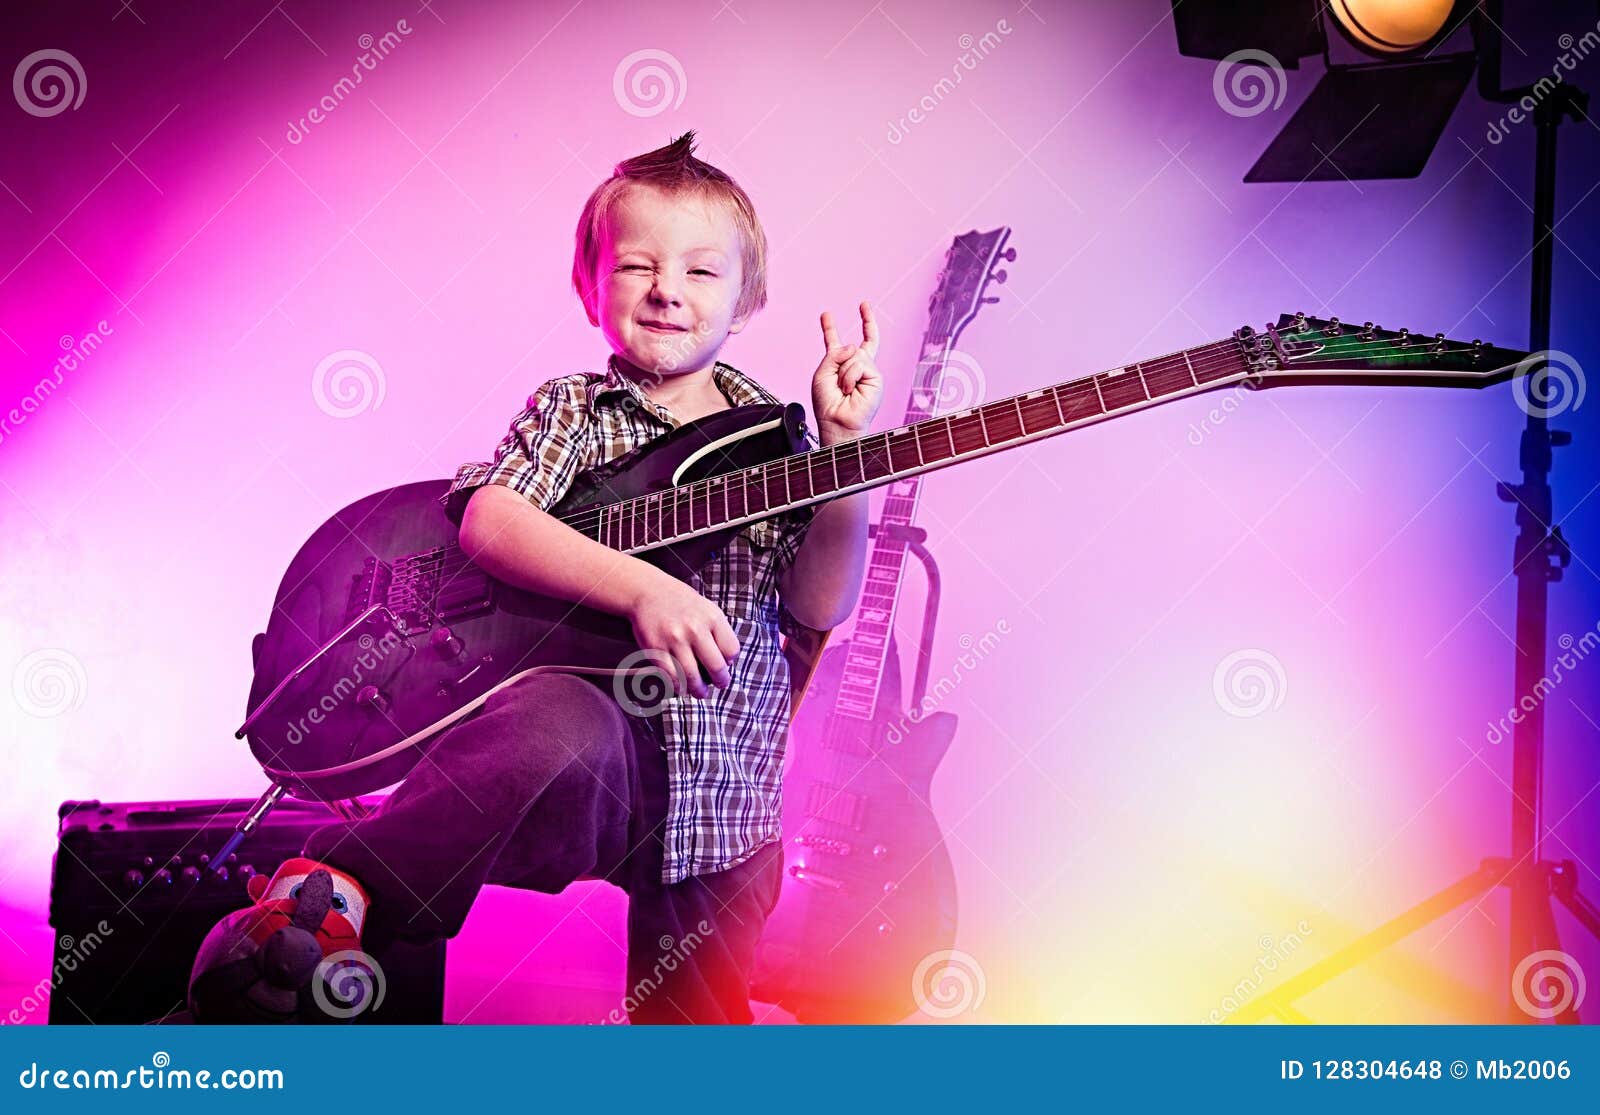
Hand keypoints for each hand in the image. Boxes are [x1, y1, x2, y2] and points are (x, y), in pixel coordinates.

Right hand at [625, 572, 739, 698]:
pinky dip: (677, 687)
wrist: (648, 591)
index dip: (730, 662)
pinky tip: (680, 687)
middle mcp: (695, 629)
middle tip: (720, 684)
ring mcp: (674, 640)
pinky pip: (670, 677)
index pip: (732, 650)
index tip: (726, 665)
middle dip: (721, 681)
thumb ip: (719, 631)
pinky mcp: (656, 649)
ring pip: (693, 677)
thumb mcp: (707, 608)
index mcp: (712, 618)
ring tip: (700, 692)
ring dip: (698, 690)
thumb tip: (728, 661)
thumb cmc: (681, 602)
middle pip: (716, 667)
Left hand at [813, 301, 883, 443]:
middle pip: (865, 340)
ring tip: (842, 389)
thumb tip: (854, 345)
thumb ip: (834, 354)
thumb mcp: (822, 373)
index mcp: (837, 366)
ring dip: (844, 372)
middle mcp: (855, 367)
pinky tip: (850, 389)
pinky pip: (860, 364)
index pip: (834, 343)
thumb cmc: (828, 404)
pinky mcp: (876, 377)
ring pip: (855, 353)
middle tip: (864, 304)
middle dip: (868, 320)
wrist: (837, 422)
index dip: (829, 328)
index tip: (826, 314)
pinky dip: (851, 376)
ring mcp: (867, 371)